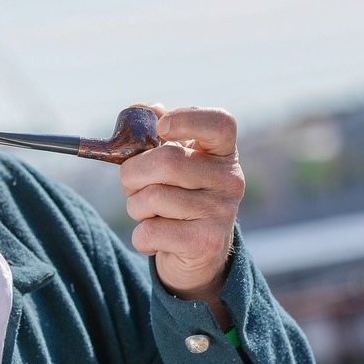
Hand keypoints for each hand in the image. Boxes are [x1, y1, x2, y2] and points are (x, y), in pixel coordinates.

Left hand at [120, 105, 244, 324]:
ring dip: (135, 208)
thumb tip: (144, 108)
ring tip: (149, 214)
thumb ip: (155, 137)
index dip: (187, 119)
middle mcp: (229, 179)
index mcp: (222, 153)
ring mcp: (221, 212)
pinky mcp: (206, 243)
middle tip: (133, 186)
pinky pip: (150, 232)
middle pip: (166, 161)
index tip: (161, 128)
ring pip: (152, 198)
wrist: (198, 255)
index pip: (220, 123)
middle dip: (133, 175)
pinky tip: (156, 240)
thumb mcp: (171, 165)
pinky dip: (141, 237)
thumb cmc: (177, 199)